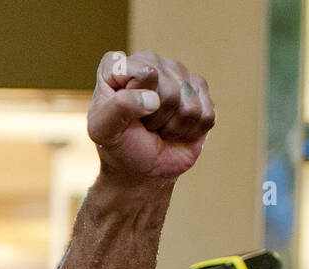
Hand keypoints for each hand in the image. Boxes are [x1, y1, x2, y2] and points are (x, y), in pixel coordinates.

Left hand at [87, 50, 214, 185]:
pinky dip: (189, 132)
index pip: (142, 72)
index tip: (122, 114)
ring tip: (158, 128)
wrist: (141, 167)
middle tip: (143, 125)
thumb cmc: (119, 144)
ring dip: (172, 127)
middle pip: (169, 89)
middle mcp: (149, 61)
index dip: (135, 99)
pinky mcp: (200, 90)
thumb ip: (117, 108)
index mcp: (118, 66)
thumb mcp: (103, 130)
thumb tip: (153, 98)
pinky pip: (206, 115)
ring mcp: (178, 73)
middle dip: (155, 117)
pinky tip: (175, 130)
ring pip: (189, 104)